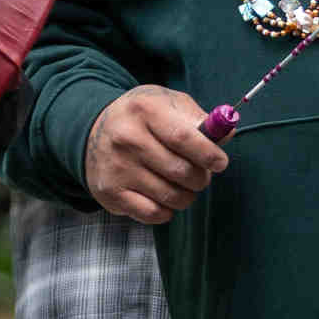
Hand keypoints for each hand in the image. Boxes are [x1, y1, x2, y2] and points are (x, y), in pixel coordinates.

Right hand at [83, 85, 227, 221]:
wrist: (91, 131)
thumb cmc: (141, 118)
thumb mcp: (167, 104)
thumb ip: (198, 118)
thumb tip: (227, 135)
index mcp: (144, 110)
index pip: (184, 138)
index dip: (209, 154)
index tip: (219, 162)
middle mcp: (126, 138)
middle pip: (182, 171)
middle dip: (200, 177)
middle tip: (198, 173)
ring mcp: (117, 167)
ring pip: (172, 196)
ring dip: (186, 195)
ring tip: (180, 184)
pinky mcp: (110, 192)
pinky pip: (154, 214)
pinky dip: (166, 210)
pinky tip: (162, 196)